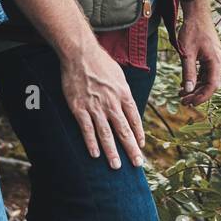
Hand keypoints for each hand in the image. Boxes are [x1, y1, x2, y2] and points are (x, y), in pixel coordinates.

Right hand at [58, 43, 145, 169]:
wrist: (80, 54)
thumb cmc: (100, 62)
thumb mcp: (119, 76)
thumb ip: (123, 92)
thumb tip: (127, 105)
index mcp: (124, 94)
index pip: (134, 119)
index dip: (138, 134)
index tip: (141, 146)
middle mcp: (112, 103)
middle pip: (124, 130)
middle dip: (131, 149)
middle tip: (137, 164)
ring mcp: (95, 107)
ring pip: (106, 134)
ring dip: (112, 152)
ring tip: (116, 166)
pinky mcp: (79, 108)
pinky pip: (87, 129)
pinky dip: (91, 143)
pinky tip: (95, 154)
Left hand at [176, 13, 220, 106]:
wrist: (197, 15)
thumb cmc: (192, 31)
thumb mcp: (187, 53)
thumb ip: (188, 72)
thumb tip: (187, 90)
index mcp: (216, 62)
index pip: (212, 86)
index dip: (202, 97)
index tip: (190, 104)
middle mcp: (219, 62)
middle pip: (210, 84)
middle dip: (196, 94)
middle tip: (182, 101)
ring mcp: (215, 59)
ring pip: (207, 79)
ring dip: (195, 88)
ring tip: (181, 95)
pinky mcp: (210, 57)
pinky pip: (205, 72)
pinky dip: (196, 79)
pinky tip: (184, 83)